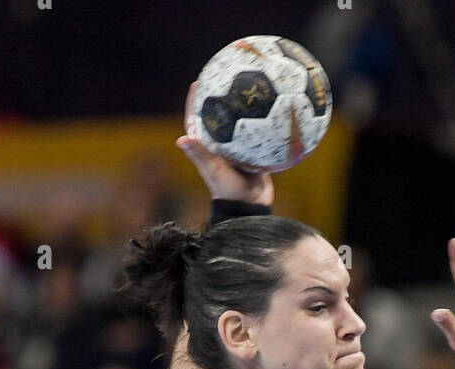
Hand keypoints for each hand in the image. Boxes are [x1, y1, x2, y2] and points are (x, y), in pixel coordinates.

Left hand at [175, 81, 274, 205]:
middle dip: (222, 97)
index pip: (198, 118)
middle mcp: (222, 145)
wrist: (251, 207)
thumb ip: (200, 154)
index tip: (199, 81)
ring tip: (251, 88)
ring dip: (244, 109)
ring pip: (240, 124)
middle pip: (220, 116)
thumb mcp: (213, 169)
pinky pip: (259, 136)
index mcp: (208, 146)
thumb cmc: (228, 190)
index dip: (196, 100)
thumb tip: (181, 139)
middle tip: (226, 76)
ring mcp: (238, 149)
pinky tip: (273, 111)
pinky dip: (263, 124)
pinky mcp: (254, 154)